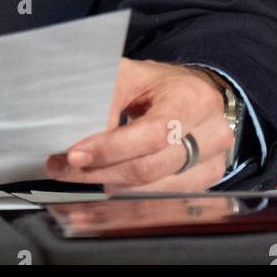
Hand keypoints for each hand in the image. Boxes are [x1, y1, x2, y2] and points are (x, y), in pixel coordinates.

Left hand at [46, 58, 233, 192]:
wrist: (194, 94)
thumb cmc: (159, 84)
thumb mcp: (132, 75)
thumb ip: (108, 98)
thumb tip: (78, 132)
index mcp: (193, 98)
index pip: (152, 133)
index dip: (111, 148)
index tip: (75, 155)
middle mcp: (212, 133)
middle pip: (150, 167)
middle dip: (101, 171)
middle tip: (64, 169)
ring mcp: (213, 162)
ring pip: (153, 189)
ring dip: (109, 185)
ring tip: (77, 175)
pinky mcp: (204, 183)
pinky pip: (161, 200)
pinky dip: (127, 198)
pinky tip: (103, 188)